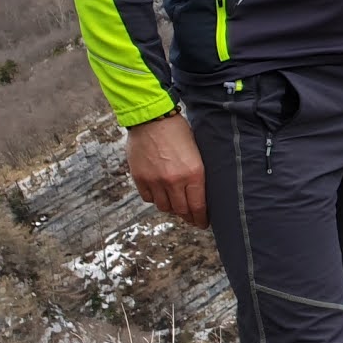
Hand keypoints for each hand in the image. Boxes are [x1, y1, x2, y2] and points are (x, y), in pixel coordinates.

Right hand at [126, 112, 207, 227]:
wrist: (152, 119)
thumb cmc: (178, 131)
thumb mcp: (197, 152)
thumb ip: (196, 173)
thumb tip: (199, 192)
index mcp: (194, 173)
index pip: (198, 206)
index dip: (201, 218)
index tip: (203, 223)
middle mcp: (174, 181)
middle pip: (181, 210)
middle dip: (187, 216)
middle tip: (191, 218)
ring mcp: (155, 181)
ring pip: (164, 207)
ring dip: (170, 207)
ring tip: (175, 204)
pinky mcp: (140, 178)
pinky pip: (148, 198)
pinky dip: (154, 199)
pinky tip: (159, 194)